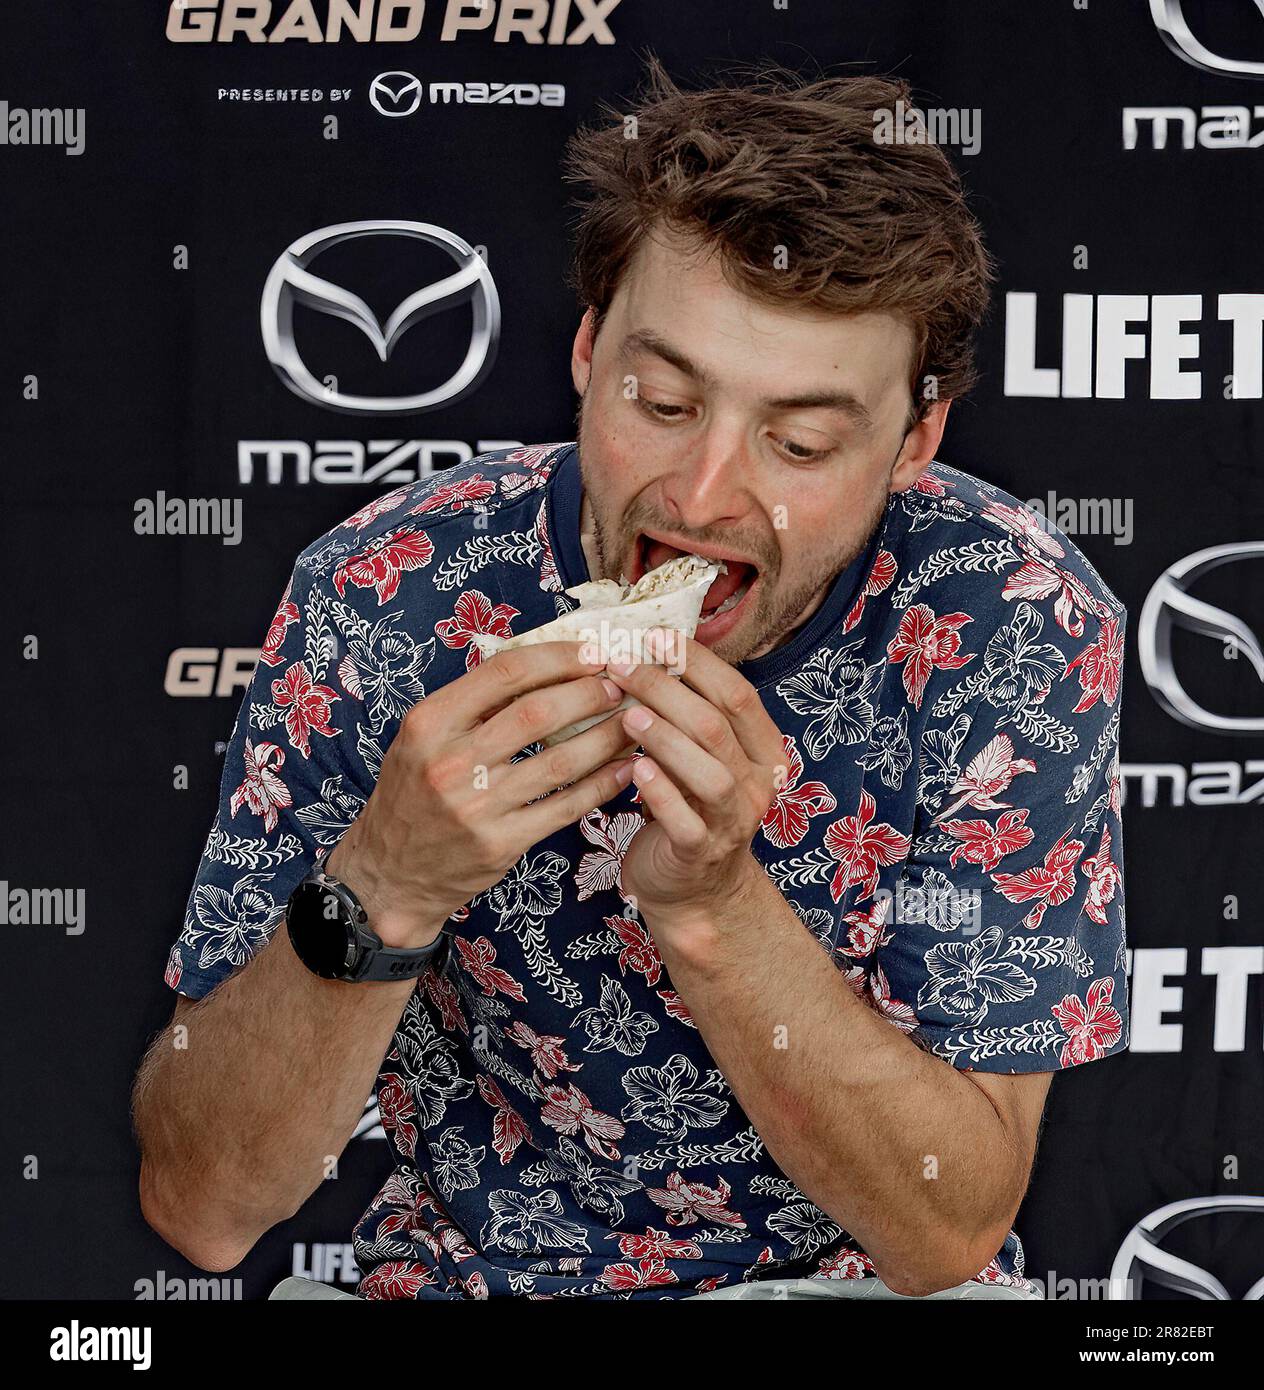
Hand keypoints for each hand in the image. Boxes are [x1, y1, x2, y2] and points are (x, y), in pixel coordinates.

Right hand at [327, 641, 637, 948]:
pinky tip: (625, 769)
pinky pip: (565, 807)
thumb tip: (541, 664)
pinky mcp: (501, 843)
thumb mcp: (422, 739)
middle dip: (589, 693)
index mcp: (429, 723)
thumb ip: (471, 704)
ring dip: (606, 738)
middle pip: (537, 713)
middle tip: (620, 685)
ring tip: (634, 722)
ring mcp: (477, 807)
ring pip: (560, 762)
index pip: (505, 672)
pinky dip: (602, 786)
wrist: (390, 874)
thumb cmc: (413, 794)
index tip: (592, 652)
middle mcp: (450, 762)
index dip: (558, 657)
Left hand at [604, 633, 786, 926]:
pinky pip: (685, 820)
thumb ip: (687, 714)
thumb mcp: (699, 756)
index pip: (738, 694)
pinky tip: (632, 768)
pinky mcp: (700, 852)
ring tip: (627, 714)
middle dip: (668, 689)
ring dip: (666, 738)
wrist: (691, 887)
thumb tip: (647, 649)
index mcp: (763, 751)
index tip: (655, 637)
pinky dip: (659, 792)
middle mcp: (756, 784)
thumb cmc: (688, 806)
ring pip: (709, 771)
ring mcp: (733, 821)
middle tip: (622, 666)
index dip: (698, 662)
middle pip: (717, 725)